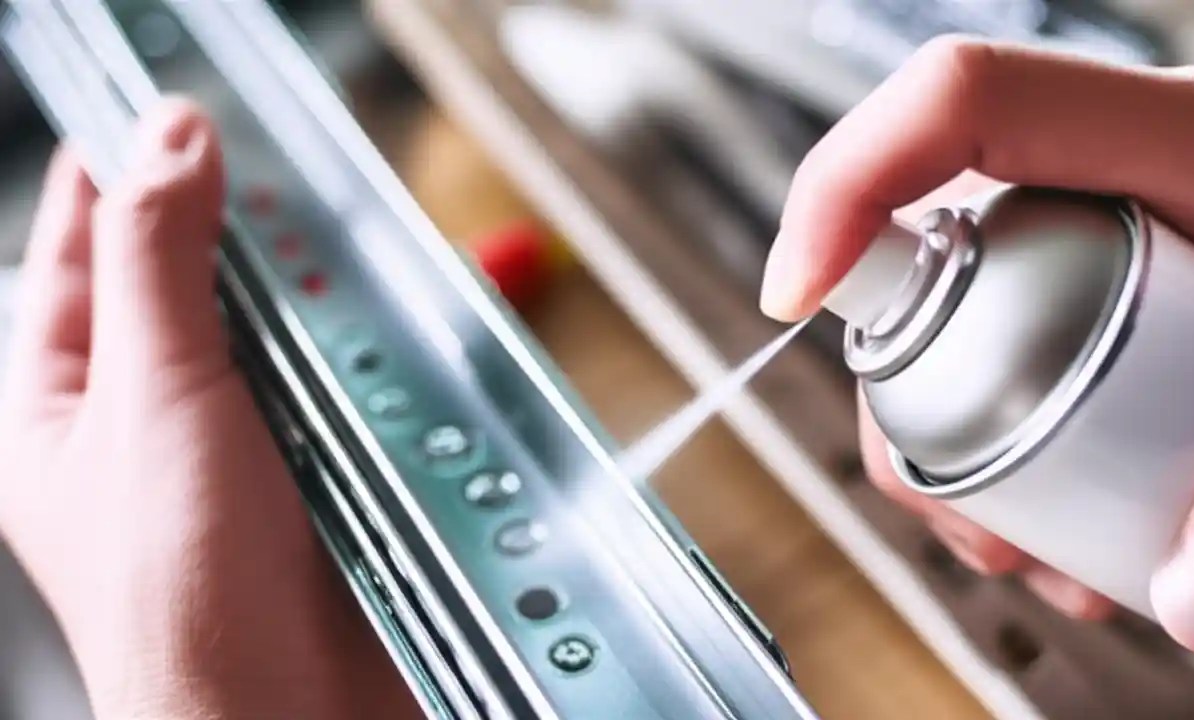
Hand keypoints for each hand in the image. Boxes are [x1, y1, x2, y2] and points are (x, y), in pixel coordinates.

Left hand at [0, 100, 418, 717]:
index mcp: (57, 408)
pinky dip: (354, 353)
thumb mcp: (152, 395)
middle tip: (267, 166)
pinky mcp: (309, 478)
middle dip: (222, 232)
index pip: (72, 258)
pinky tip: (380, 327)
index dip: (108, 177)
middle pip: (179, 291)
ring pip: (265, 338)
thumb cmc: (180, 592)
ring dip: (300, 296)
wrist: (286, 714)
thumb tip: (170, 140)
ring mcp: (231, 454)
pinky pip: (328, 388)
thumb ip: (159, 262)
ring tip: (331, 241)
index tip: (160, 109)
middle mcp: (142, 428)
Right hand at [761, 37, 1193, 658]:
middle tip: (978, 516)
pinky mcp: (1090, 288)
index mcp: (1192, 144)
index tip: (796, 291)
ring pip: (942, 315)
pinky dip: (987, 452)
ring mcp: (1098, 235)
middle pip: (928, 240)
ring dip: (946, 447)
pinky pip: (983, 348)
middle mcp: (1122, 178)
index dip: (849, 180)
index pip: (966, 102)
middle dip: (907, 397)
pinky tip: (1060, 521)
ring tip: (1035, 544)